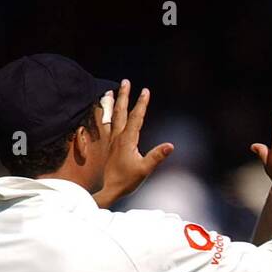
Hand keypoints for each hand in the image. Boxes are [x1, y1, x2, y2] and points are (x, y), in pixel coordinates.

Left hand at [97, 80, 173, 206]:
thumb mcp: (145, 169)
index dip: (141, 103)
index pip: (136, 117)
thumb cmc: (126, 181)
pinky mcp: (106, 145)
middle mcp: (117, 136)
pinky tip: (100, 111)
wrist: (108, 189)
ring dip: (111, 102)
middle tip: (125, 82)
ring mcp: (110, 140)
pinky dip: (101, 115)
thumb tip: (171, 145)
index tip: (146, 90)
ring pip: (110, 116)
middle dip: (124, 95)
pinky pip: (102, 125)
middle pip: (120, 111)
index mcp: (127, 140)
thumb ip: (157, 156)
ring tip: (110, 91)